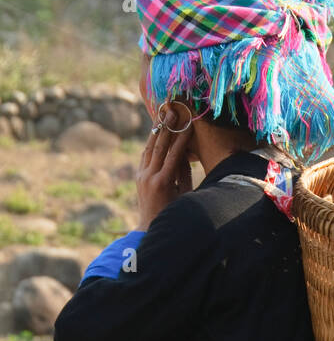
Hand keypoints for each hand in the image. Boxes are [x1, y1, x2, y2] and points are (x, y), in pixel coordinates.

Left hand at [137, 107, 193, 227]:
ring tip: (163, 116)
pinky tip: (156, 133)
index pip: (174, 154)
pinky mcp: (138, 176)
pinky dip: (151, 144)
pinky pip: (145, 156)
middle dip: (167, 128)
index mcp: (164, 182)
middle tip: (173, 112)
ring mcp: (142, 176)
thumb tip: (184, 153)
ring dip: (156, 131)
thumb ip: (184, 174)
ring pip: (149, 148)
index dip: (181, 138)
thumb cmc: (174, 214)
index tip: (188, 124)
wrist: (151, 227)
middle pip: (159, 147)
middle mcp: (150, 176)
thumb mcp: (184, 195)